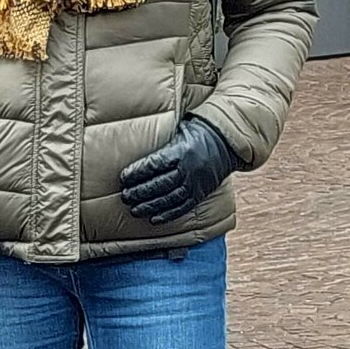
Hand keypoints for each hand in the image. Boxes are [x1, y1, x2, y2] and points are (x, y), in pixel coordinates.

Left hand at [119, 118, 237, 224]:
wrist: (226, 143)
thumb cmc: (197, 134)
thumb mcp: (180, 130)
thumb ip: (162, 137)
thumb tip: (137, 138)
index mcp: (180, 151)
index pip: (154, 164)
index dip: (137, 172)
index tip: (123, 178)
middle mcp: (187, 169)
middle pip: (160, 184)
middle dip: (140, 192)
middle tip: (125, 196)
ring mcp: (195, 183)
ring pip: (169, 198)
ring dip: (150, 205)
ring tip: (134, 210)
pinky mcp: (200, 193)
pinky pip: (183, 207)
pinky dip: (168, 214)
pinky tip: (154, 218)